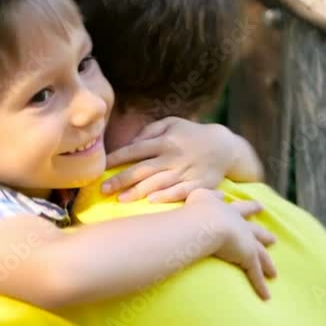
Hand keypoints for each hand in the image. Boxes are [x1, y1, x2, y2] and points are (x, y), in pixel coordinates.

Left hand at [101, 118, 244, 202]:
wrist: (225, 146)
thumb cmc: (191, 135)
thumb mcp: (171, 123)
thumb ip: (149, 131)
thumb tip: (130, 144)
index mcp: (165, 140)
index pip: (134, 150)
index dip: (116, 158)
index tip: (100, 167)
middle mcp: (173, 156)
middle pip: (143, 169)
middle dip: (121, 179)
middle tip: (103, 189)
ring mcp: (186, 171)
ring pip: (158, 183)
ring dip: (139, 192)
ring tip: (120, 200)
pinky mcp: (198, 184)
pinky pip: (181, 192)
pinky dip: (167, 196)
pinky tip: (152, 202)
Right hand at [184, 189, 277, 299]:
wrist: (205, 222)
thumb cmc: (195, 209)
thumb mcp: (195, 196)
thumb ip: (195, 194)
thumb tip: (191, 194)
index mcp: (226, 211)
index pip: (239, 208)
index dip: (247, 208)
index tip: (258, 206)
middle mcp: (239, 225)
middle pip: (255, 231)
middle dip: (263, 234)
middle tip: (273, 238)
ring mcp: (245, 242)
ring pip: (260, 255)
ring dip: (267, 263)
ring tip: (274, 272)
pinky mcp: (247, 258)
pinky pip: (254, 275)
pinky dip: (260, 286)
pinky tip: (265, 297)